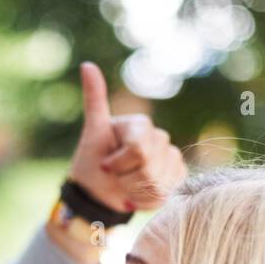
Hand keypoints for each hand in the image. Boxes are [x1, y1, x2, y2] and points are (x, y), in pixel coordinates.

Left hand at [67, 61, 185, 213]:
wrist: (99, 192)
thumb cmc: (93, 163)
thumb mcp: (92, 133)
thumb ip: (94, 100)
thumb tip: (87, 64)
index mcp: (140, 124)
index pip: (139, 149)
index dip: (119, 164)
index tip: (105, 165)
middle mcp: (159, 137)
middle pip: (149, 167)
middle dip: (126, 179)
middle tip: (115, 176)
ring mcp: (170, 156)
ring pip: (159, 182)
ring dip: (135, 190)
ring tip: (125, 185)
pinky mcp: (177, 175)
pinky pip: (167, 191)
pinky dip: (147, 199)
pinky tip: (136, 193)